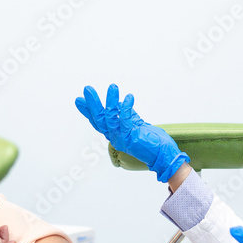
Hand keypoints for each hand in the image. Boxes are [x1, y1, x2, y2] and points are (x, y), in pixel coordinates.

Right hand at [75, 84, 189, 182]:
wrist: (163, 156)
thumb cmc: (151, 141)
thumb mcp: (136, 125)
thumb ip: (127, 115)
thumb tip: (119, 104)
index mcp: (115, 135)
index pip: (97, 122)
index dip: (87, 111)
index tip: (79, 100)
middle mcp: (115, 137)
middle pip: (99, 119)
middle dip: (92, 104)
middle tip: (87, 89)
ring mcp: (122, 138)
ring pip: (110, 118)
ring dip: (110, 101)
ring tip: (112, 87)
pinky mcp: (131, 137)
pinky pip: (125, 120)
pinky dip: (125, 108)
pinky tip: (128, 97)